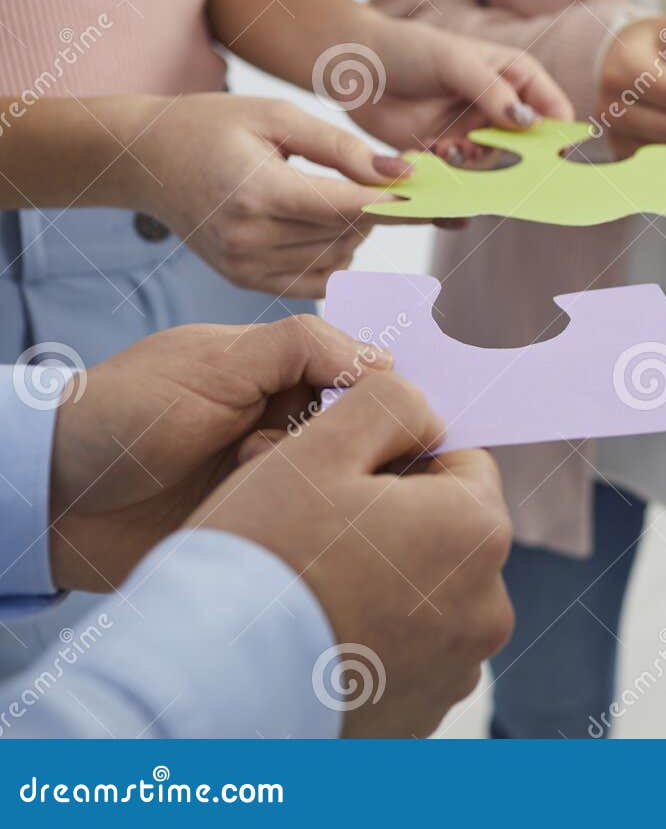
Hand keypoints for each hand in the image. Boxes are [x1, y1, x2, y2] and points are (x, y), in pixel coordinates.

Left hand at [47, 316, 383, 591]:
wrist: (49, 500)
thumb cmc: (121, 416)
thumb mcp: (213, 365)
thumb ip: (299, 346)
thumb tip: (385, 362)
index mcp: (284, 376)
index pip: (369, 376)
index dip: (392, 392)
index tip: (400, 412)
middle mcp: (291, 428)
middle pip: (369, 434)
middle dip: (357, 443)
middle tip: (297, 443)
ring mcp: (280, 483)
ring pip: (349, 486)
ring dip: (323, 486)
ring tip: (257, 476)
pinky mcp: (266, 534)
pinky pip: (314, 534)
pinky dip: (307, 529)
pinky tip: (271, 520)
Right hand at [113, 95, 401, 297]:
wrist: (145, 160)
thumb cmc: (214, 124)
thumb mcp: (278, 117)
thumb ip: (342, 147)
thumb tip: (402, 173)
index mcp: (257, 193)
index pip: (348, 207)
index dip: (394, 202)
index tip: (432, 193)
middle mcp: (250, 239)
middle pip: (348, 234)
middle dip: (376, 209)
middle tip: (384, 181)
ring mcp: (245, 267)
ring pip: (339, 258)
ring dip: (356, 230)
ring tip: (338, 194)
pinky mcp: (246, 281)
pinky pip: (318, 278)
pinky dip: (335, 253)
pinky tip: (325, 225)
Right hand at [189, 373, 513, 737]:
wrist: (202, 689)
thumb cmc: (261, 557)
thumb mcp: (320, 449)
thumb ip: (388, 404)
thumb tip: (424, 413)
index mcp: (480, 533)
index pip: (461, 466)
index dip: (399, 462)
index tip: (340, 484)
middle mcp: (488, 608)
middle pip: (447, 535)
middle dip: (394, 525)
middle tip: (313, 537)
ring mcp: (456, 671)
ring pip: (425, 597)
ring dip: (384, 586)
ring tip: (308, 593)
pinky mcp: (421, 719)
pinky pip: (404, 659)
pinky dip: (370, 646)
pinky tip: (312, 643)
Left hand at [348, 17, 573, 162]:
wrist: (355, 67)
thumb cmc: (408, 49)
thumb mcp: (455, 61)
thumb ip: (492, 91)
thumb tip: (528, 121)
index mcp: (516, 77)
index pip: (554, 110)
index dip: (557, 134)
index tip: (550, 155)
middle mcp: (501, 108)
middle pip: (528, 146)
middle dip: (511, 155)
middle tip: (483, 152)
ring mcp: (474, 132)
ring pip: (492, 164)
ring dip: (473, 163)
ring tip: (445, 148)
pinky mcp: (447, 152)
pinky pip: (462, 175)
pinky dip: (451, 172)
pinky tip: (431, 155)